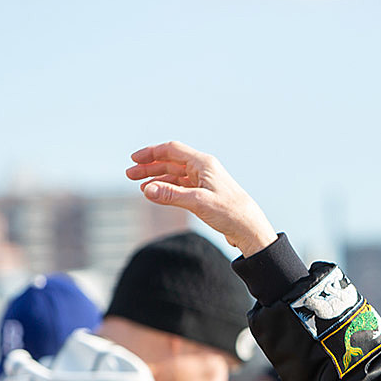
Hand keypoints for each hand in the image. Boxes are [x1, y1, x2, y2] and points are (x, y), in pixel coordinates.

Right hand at [125, 142, 277, 257]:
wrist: (250, 229)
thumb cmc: (230, 213)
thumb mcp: (198, 203)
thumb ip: (171, 195)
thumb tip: (146, 190)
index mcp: (204, 164)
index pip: (172, 150)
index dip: (151, 153)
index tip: (134, 159)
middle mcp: (204, 169)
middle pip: (171, 162)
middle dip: (150, 167)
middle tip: (130, 175)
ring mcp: (205, 182)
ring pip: (175, 175)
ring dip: (157, 180)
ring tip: (140, 187)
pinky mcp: (206, 195)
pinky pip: (182, 187)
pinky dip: (168, 189)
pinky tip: (157, 195)